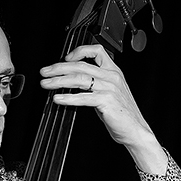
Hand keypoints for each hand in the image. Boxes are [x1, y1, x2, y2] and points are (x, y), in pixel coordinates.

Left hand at [39, 44, 167, 173]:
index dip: (79, 51)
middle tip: (45, 72)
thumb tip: (74, 82)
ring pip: (79, 79)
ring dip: (58, 81)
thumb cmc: (122, 114)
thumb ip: (95, 85)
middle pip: (80, 65)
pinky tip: (57, 99)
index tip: (65, 58)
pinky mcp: (106, 101)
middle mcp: (112, 76)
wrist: (135, 130)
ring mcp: (109, 88)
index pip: (96, 51)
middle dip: (58, 68)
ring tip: (46, 84)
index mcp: (114, 71)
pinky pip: (83, 97)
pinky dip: (68, 97)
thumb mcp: (110, 93)